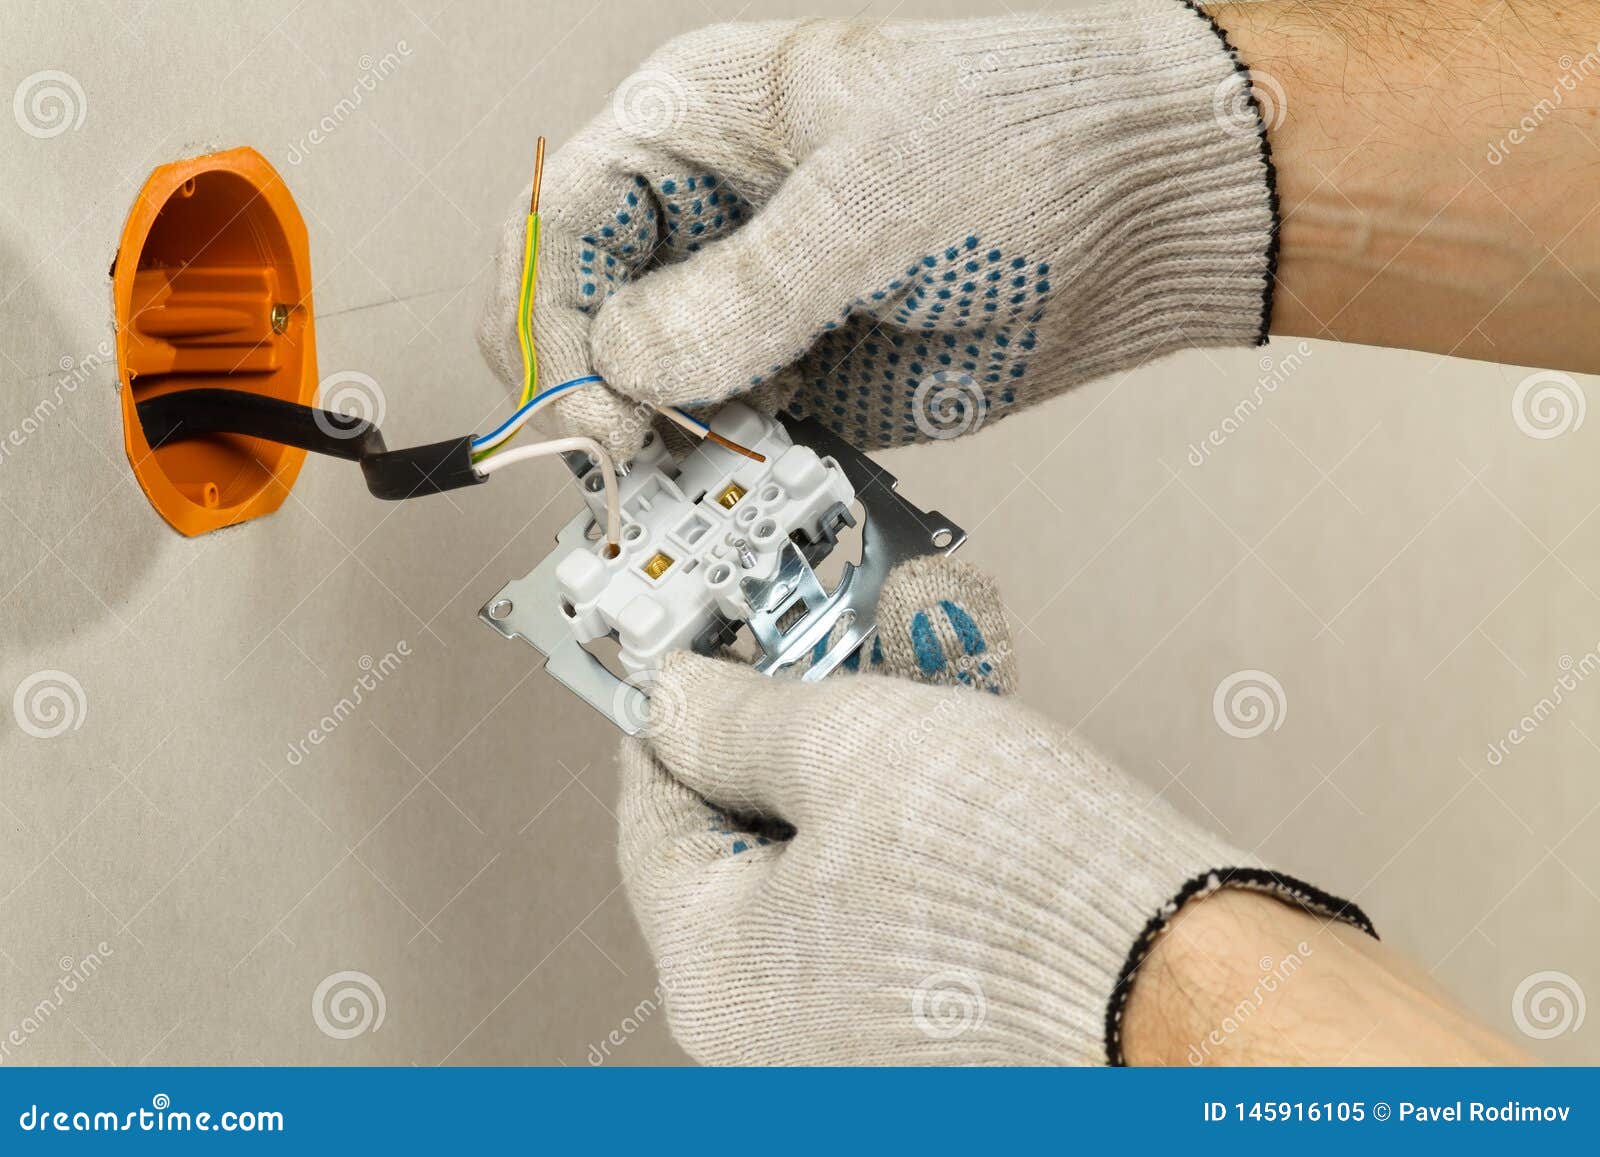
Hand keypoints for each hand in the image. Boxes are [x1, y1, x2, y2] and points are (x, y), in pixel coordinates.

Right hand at [479, 2, 1275, 456]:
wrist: (1144, 212)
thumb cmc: (1028, 144)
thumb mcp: (877, 200)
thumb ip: (747, 291)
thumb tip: (630, 366)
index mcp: (695, 125)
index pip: (561, 220)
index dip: (551, 315)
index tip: (590, 407)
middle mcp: (704, 218)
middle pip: (584, 313)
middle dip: (590, 390)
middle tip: (630, 458)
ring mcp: (749, 304)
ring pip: (643, 389)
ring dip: (656, 445)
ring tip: (700, 476)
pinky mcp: (800, 377)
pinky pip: (724, 434)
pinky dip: (722, 470)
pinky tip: (756, 479)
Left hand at [615, 561, 1369, 1064]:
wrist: (1187, 986)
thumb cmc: (1028, 886)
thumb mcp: (853, 748)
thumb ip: (737, 719)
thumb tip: (673, 697)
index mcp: (717, 972)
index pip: (649, 815)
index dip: (671, 713)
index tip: (696, 653)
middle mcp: (768, 1029)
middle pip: (738, 842)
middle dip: (783, 734)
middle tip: (819, 655)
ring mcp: (848, 1039)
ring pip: (820, 868)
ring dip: (855, 773)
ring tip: (907, 691)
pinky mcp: (925, 1033)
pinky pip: (880, 908)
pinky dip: (902, 832)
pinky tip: (950, 764)